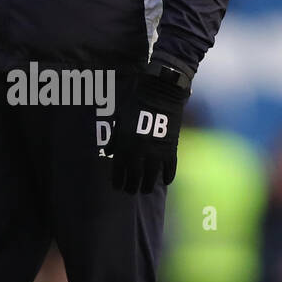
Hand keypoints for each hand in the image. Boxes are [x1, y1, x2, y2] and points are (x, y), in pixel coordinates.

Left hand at [108, 63, 189, 193]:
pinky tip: (165, 181)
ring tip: (145, 190)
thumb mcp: (120, 118)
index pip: (118, 169)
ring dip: (147, 185)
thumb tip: (109, 151)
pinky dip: (167, 176)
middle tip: (131, 191)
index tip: (117, 188)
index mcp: (124, 143)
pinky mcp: (171, 147)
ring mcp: (156, 150)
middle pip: (134, 176)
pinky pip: (170, 168)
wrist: (160, 91)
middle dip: (131, 186)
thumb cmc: (136, 101)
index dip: (117, 181)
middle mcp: (139, 150)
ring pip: (151, 176)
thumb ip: (115, 137)